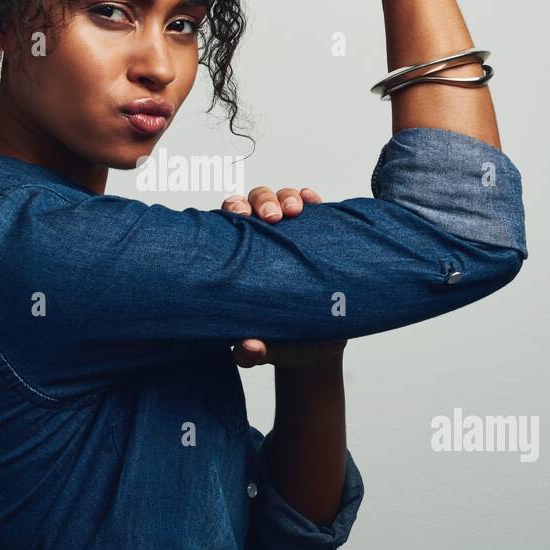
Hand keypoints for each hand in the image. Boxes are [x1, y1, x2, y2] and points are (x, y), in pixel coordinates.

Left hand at [222, 186, 348, 368]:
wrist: (321, 346)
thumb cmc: (284, 342)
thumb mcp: (268, 350)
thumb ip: (252, 352)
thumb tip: (246, 348)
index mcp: (240, 258)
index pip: (228, 224)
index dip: (230, 212)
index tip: (238, 215)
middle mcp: (264, 240)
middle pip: (255, 204)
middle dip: (261, 201)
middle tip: (272, 217)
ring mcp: (293, 235)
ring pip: (283, 200)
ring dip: (288, 197)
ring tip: (296, 210)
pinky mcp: (320, 236)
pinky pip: (315, 208)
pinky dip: (312, 198)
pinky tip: (315, 201)